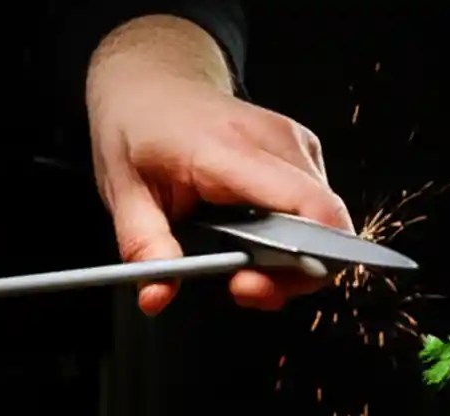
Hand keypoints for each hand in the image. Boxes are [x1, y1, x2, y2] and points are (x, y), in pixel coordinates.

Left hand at [86, 16, 354, 315]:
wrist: (152, 84)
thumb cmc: (139, 129)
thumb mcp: (123, 192)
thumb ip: (144, 247)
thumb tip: (156, 296)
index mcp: (232, 150)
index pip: (308, 207)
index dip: (303, 262)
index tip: (252, 286)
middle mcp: (277, 141)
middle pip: (326, 226)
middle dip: (291, 274)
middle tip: (240, 286)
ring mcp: (294, 144)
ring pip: (324, 224)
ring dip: (290, 260)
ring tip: (241, 264)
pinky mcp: (300, 153)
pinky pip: (313, 210)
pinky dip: (291, 239)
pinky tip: (251, 239)